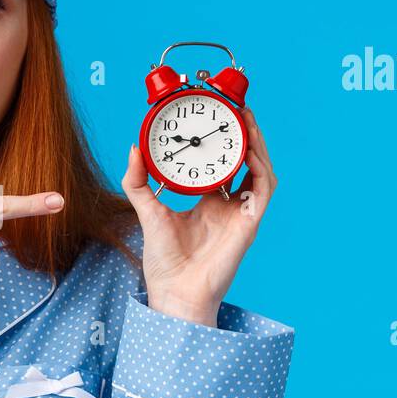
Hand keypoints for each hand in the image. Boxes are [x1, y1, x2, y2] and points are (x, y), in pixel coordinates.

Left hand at [121, 107, 277, 326]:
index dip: (220, 139)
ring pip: (259, 170)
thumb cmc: (164, 261)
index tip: (211, 115)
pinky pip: (263, 189)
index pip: (220, 163)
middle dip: (243, 133)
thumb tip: (133, 148)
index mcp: (209, 202)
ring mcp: (241, 214)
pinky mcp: (249, 223)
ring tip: (245, 118)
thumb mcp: (146, 211)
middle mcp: (228, 205)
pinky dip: (260, 167)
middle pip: (244, 161)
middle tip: (235, 106)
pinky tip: (250, 149)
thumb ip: (138, 181)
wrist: (174, 291)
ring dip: (256, 143)